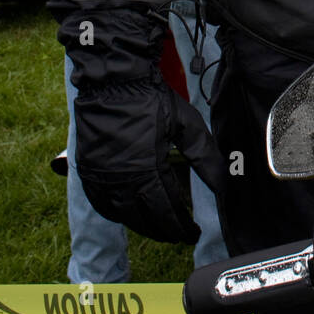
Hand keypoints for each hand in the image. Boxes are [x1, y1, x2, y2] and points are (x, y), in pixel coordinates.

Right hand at [74, 68, 225, 242]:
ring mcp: (101, 177)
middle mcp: (122, 179)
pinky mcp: (88, 170)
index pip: (167, 212)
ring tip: (159, 228)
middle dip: (165, 231)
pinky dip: (117, 214)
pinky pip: (102, 204)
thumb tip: (225, 184)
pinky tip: (129, 215)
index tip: (193, 232)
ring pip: (123, 216)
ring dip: (142, 226)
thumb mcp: (186, 125)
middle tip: (179, 234)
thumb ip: (205, 157)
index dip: (182, 227)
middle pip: (145, 220)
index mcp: (148, 170)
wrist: (112, 80)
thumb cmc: (151, 99)